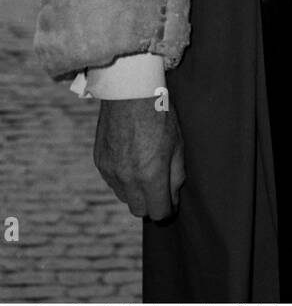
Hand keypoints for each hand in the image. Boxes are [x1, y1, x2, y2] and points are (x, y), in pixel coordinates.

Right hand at [94, 96, 185, 220]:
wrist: (129, 93)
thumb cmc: (160, 116)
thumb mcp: (178, 145)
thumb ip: (176, 176)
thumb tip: (173, 198)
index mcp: (151, 175)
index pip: (158, 212)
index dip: (168, 210)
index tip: (172, 203)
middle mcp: (127, 178)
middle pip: (139, 210)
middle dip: (151, 203)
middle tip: (160, 187)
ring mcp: (110, 172)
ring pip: (124, 197)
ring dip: (135, 191)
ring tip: (145, 167)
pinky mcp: (99, 163)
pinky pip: (112, 182)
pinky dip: (122, 178)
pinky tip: (131, 158)